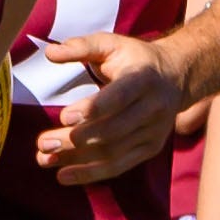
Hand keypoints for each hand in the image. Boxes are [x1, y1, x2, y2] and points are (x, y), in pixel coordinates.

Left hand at [30, 27, 187, 186]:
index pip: (120, 96)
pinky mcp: (150, 148)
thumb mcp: (111, 44)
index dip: (93, 108)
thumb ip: (81, 46)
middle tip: (43, 142)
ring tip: (44, 159)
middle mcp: (153, 107)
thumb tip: (50, 53)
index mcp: (143, 78)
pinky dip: (90, 174)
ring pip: (114, 152)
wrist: (176, 76)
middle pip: (113, 130)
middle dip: (76, 139)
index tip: (64, 117)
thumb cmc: (134, 58)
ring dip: (77, 160)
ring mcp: (154, 131)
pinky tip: (63, 175)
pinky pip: (119, 166)